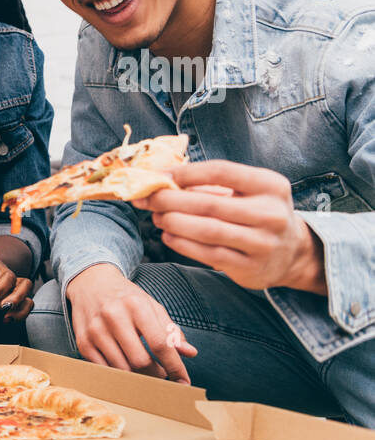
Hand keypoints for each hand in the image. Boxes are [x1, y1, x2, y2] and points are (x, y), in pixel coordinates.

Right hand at [65, 263, 197, 382]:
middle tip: (161, 374)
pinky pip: (105, 369)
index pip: (160, 343)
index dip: (174, 366)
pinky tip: (126, 366)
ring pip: (122, 368)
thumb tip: (190, 353)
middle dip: (156, 374)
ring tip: (145, 370)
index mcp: (136, 306)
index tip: (183, 381)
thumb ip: (171, 330)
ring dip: (138, 377)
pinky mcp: (83, 342)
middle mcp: (113, 317)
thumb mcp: (151, 306)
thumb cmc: (126, 298)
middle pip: (140, 361)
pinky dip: (119, 373)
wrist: (90, 283)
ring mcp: (95, 331)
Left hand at [134, 161, 325, 294]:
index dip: (186, 172)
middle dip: (170, 199)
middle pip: (209, 204)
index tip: (160, 175)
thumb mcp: (247, 191)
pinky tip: (168, 235)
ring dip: (173, 222)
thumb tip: (163, 178)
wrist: (292, 252)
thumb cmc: (258, 213)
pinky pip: (208, 254)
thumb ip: (210, 185)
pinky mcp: (250, 267)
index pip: (222, 172)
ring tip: (156, 217)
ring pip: (207, 230)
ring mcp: (262, 243)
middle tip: (147, 198)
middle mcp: (271, 214)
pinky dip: (182, 244)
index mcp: (271, 185)